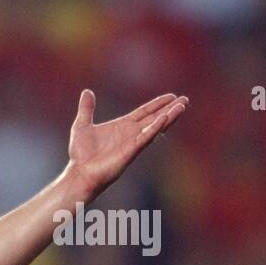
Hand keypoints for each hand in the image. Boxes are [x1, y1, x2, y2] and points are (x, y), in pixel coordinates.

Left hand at [66, 89, 188, 199]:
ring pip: (155, 126)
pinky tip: (164, 118)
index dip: (157, 104)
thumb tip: (87, 91)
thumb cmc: (81, 154)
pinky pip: (146, 137)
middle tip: (185, 100)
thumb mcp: (82, 125)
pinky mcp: (131, 151)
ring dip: (169, 116)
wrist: (79, 173)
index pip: (144, 112)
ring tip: (182, 106)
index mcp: (122, 126)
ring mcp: (132, 142)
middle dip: (170, 109)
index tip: (171, 96)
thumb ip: (86, 109)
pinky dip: (155, 127)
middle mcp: (131, 133)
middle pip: (155, 117)